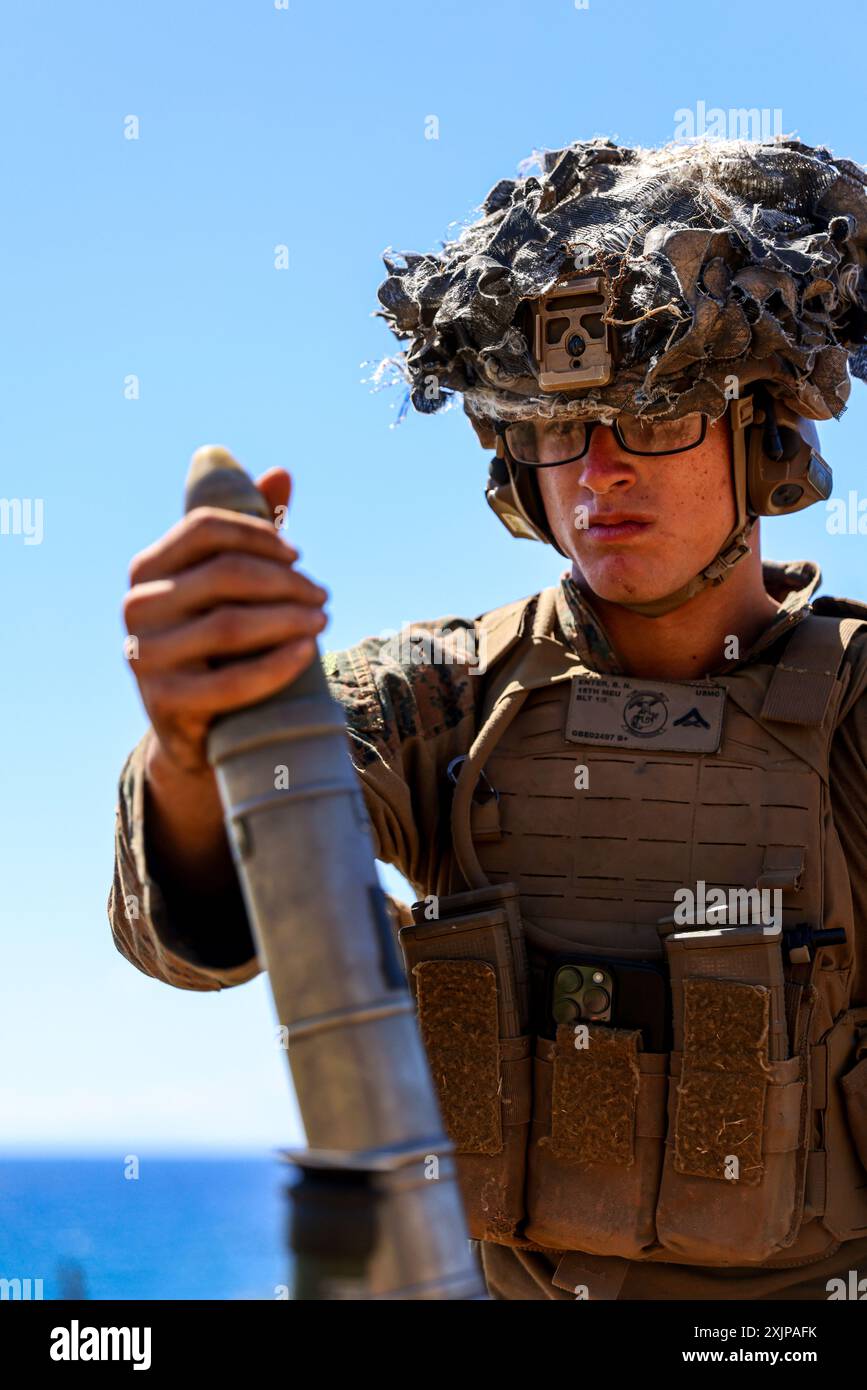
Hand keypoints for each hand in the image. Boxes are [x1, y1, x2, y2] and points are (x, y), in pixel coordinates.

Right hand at [123, 468, 328, 775]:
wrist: (196, 729)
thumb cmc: (220, 645)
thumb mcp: (231, 588)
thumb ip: (252, 532)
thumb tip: (281, 474)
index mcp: (146, 569)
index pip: (203, 528)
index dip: (258, 534)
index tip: (298, 554)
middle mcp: (136, 607)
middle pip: (226, 574)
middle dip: (286, 580)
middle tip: (323, 594)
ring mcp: (145, 655)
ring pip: (232, 624)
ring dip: (290, 618)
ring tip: (323, 619)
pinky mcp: (164, 701)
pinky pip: (233, 679)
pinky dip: (278, 663)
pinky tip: (308, 652)